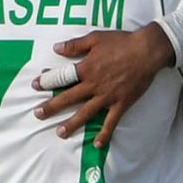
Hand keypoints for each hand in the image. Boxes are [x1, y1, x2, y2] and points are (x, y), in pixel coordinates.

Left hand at [31, 22, 173, 145]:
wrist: (147, 51)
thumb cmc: (122, 42)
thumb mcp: (96, 38)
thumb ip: (75, 45)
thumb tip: (56, 48)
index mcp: (86, 68)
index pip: (62, 77)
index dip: (47, 81)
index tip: (35, 85)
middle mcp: (94, 85)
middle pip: (68, 98)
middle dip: (51, 107)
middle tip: (38, 114)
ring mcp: (107, 96)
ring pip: (85, 113)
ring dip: (72, 124)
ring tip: (59, 133)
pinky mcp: (120, 104)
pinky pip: (111, 122)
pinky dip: (105, 134)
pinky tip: (97, 144)